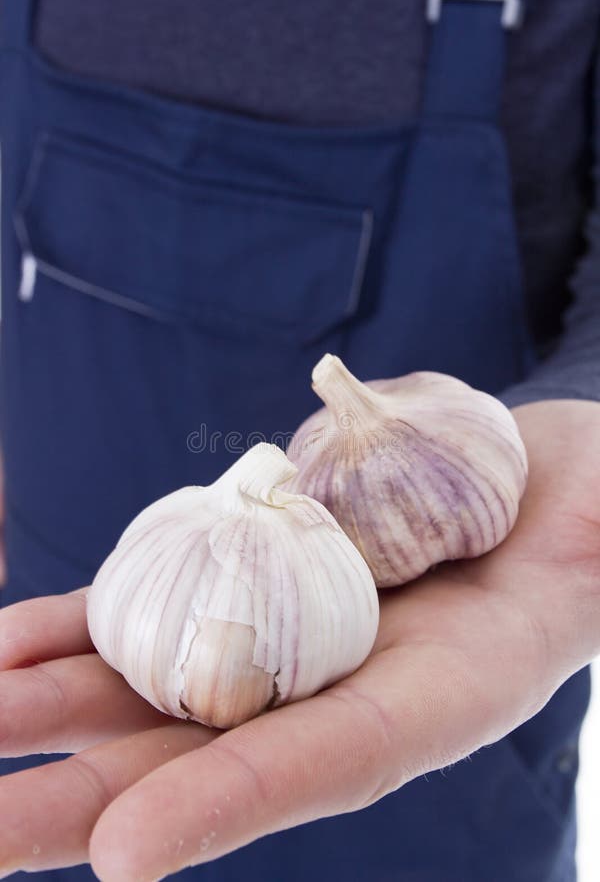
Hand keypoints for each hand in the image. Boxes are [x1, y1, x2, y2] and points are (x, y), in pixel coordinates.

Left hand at [1, 400, 598, 881]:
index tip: (126, 854)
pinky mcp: (250, 576)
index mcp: (440, 690)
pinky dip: (72, 630)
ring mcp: (286, 634)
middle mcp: (344, 681)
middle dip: (85, 803)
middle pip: (206, 755)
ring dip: (46, 713)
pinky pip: (150, 611)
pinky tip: (2, 647)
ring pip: (152, 689)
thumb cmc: (585, 512)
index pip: (338, 756)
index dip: (240, 802)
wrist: (521, 479)